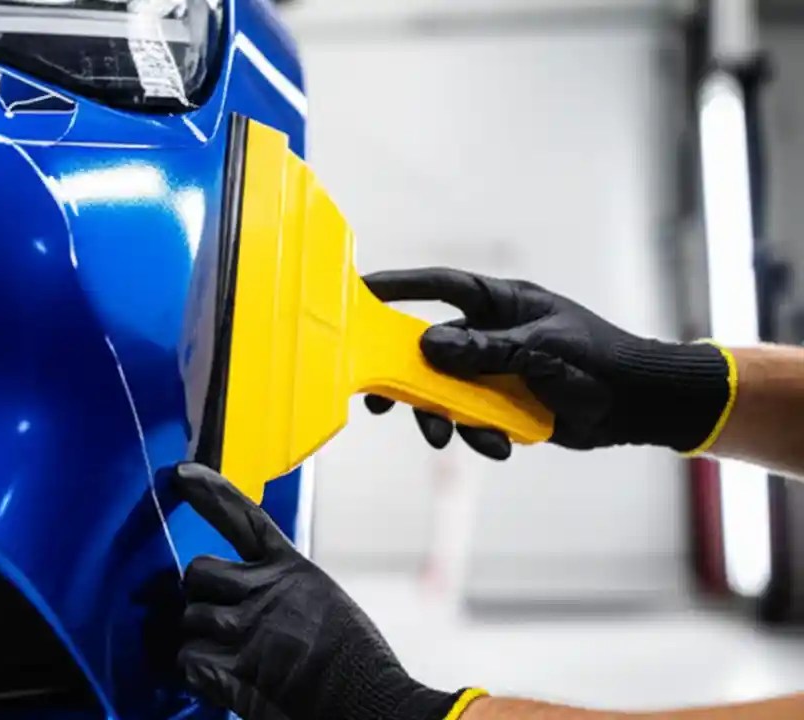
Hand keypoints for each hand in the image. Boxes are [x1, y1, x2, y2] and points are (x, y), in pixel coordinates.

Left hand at [172, 463, 477, 719]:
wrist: (369, 703)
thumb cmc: (355, 661)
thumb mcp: (324, 603)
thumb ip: (282, 591)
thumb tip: (242, 595)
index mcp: (291, 570)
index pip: (242, 517)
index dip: (210, 493)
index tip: (181, 474)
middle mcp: (264, 593)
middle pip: (197, 573)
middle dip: (200, 594)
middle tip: (220, 617)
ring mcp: (247, 631)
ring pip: (189, 621)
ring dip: (201, 640)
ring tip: (233, 658)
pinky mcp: (236, 672)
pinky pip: (190, 662)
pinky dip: (200, 675)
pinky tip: (225, 681)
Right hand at [362, 268, 731, 456]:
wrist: (639, 405)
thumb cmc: (599, 361)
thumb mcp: (541, 352)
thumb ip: (485, 350)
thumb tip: (426, 345)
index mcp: (501, 303)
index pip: (440, 286)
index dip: (399, 286)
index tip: (360, 292)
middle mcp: (490, 333)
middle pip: (428, 348)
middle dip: (405, 376)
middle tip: (379, 400)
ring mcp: (493, 369)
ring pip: (444, 390)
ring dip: (441, 416)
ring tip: (448, 439)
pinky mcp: (501, 404)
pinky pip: (470, 418)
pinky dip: (476, 435)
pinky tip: (498, 447)